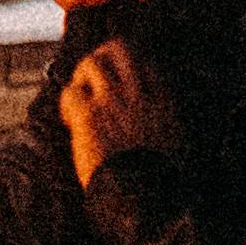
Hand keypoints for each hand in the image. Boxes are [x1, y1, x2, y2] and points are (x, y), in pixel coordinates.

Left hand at [57, 39, 162, 188]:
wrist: (144, 195)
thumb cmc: (161, 177)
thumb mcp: (178, 141)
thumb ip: (168, 119)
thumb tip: (161, 114)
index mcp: (165, 98)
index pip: (146, 60)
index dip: (128, 64)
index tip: (119, 79)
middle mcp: (140, 92)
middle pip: (120, 48)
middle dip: (103, 55)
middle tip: (93, 74)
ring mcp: (114, 101)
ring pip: (92, 62)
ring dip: (82, 74)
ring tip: (80, 94)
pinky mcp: (91, 115)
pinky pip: (71, 93)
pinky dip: (66, 102)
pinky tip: (70, 119)